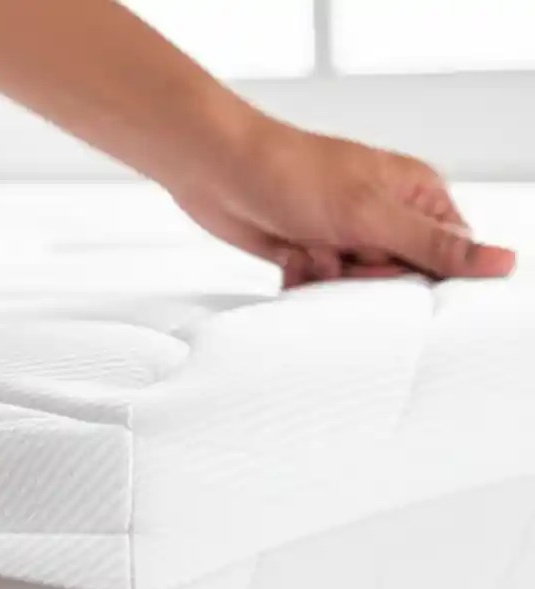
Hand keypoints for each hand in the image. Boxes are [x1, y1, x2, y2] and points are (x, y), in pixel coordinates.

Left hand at [170, 123, 516, 287]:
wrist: (213, 169)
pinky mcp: (308, 252)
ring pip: (357, 290)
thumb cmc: (288, 171)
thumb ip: (434, 245)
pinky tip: (290, 258)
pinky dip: (304, 284)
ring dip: (330, 281)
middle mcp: (383, 215)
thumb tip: (503, 262)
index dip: (424, 275)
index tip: (393, 274)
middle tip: (342, 254)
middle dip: (367, 278)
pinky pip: (321, 292)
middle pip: (401, 280)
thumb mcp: (370, 213)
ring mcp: (344, 235)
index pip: (448, 255)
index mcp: (415, 195)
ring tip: (309, 248)